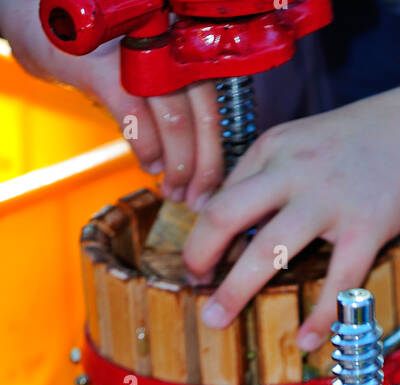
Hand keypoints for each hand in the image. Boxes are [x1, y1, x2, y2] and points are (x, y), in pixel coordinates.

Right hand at [0, 0, 221, 204]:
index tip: (209, 190)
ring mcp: (136, 52)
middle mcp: (165, 44)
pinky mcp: (102, 66)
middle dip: (200, 169)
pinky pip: (136, 117)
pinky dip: (146, 149)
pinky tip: (149, 165)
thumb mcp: (138, 71)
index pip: (211, 108)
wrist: (37, 21)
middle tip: (195, 200)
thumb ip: (167, 102)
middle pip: (200, 117)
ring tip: (171, 190)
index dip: (214, 156)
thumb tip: (193, 159)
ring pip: (175, 121)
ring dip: (177, 166)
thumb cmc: (92, 51)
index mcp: (178, 48)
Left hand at [184, 88, 399, 343]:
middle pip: (225, 215)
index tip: (198, 265)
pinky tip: (307, 341)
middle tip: (194, 288)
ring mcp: (330, 199)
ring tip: (217, 320)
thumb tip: (236, 216)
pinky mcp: (367, 226)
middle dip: (200, 256)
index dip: (202, 234)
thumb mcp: (308, 140)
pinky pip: (336, 282)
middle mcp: (293, 169)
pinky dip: (319, 317)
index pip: (223, 193)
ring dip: (236, 291)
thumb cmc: (371, 139)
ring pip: (267, 250)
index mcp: (275, 148)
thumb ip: (272, 173)